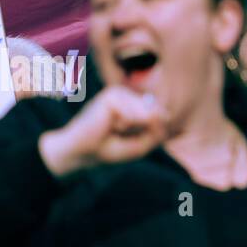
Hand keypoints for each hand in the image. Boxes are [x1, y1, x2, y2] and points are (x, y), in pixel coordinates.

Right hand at [37, 86, 168, 177]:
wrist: (83, 152)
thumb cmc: (110, 149)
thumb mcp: (142, 145)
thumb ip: (157, 130)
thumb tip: (161, 113)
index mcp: (136, 105)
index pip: (163, 116)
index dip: (153, 133)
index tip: (131, 139)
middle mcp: (129, 96)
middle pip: (157, 114)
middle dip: (144, 131)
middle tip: (121, 135)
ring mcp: (120, 93)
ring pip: (146, 113)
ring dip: (133, 129)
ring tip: (114, 129)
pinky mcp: (110, 95)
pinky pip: (132, 114)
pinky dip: (123, 125)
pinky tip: (108, 124)